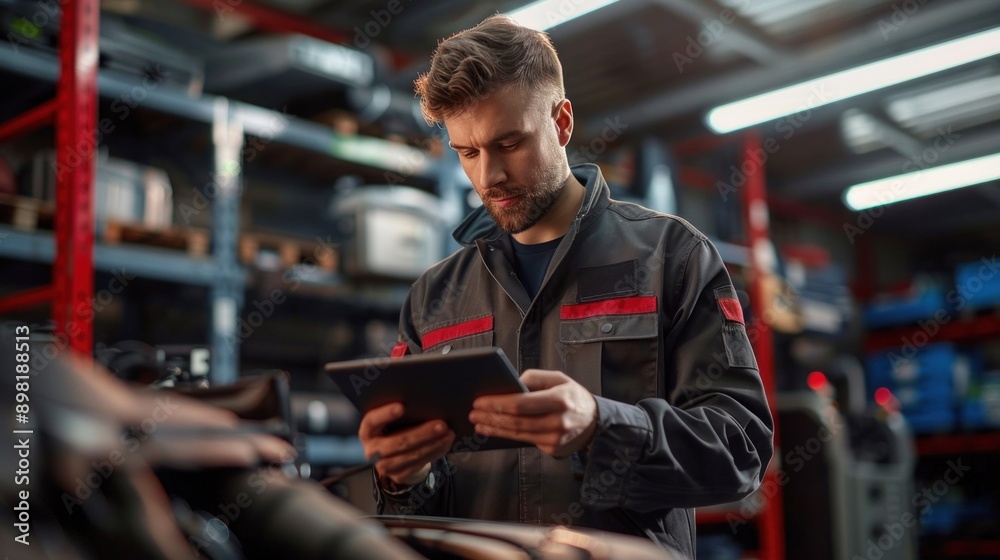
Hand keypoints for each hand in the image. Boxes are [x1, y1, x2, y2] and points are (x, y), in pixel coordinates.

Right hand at [359, 403, 454, 487]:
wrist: (393, 456)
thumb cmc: (394, 429)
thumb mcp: (391, 421)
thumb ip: (400, 413)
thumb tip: (422, 400)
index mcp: (367, 431)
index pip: (372, 421)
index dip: (385, 414)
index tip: (401, 406)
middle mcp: (372, 450)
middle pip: (397, 442)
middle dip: (422, 433)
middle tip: (441, 424)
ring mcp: (384, 465)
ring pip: (411, 455)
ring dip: (433, 444)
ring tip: (448, 433)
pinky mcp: (398, 475)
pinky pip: (418, 464)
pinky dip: (435, 452)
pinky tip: (445, 443)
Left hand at [469, 369, 597, 456]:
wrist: (594, 422)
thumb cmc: (572, 396)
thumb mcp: (558, 378)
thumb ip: (534, 377)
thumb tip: (511, 384)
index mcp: (560, 399)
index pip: (521, 403)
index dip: (498, 403)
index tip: (480, 401)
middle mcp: (559, 421)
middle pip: (516, 421)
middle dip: (491, 417)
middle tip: (473, 413)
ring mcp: (555, 439)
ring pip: (517, 434)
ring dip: (494, 429)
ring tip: (479, 422)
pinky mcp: (552, 449)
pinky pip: (524, 441)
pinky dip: (506, 436)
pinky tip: (495, 430)